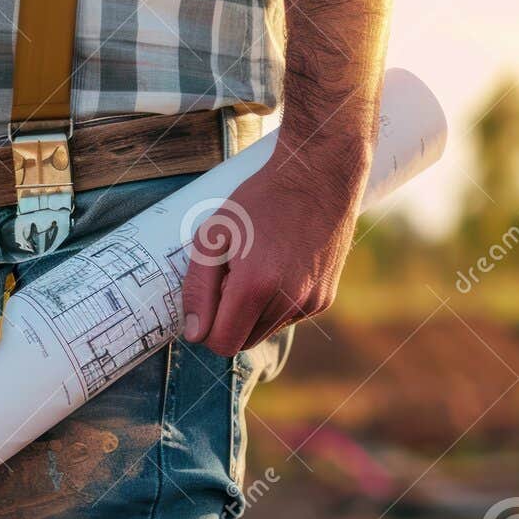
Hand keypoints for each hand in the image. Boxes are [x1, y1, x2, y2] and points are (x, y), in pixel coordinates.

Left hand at [180, 148, 363, 356]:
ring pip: (265, 331)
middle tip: (232, 275)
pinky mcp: (324, 299)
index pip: (222, 343)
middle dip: (230, 319)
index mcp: (255, 286)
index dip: (207, 327)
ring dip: (252, 312)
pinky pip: (288, 318)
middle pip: (243, 342)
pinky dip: (276, 303)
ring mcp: (311, 303)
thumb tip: (194, 333)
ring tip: (257, 267)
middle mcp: (288, 301)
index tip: (208, 298)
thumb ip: (197, 288)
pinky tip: (280, 266)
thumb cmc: (260, 200)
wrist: (319, 175)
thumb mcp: (213, 235)